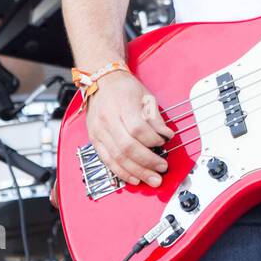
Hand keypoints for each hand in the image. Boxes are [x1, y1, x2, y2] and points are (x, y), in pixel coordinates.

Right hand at [84, 70, 174, 188]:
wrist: (101, 82)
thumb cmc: (124, 88)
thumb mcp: (145, 96)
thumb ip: (155, 117)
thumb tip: (166, 135)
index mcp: (122, 106)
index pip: (138, 129)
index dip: (153, 140)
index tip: (164, 142)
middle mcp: (107, 120)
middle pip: (127, 147)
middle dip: (147, 162)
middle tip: (162, 169)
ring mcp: (99, 132)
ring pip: (117, 157)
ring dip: (136, 172)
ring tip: (151, 179)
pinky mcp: (94, 140)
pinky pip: (107, 161)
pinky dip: (121, 172)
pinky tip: (133, 179)